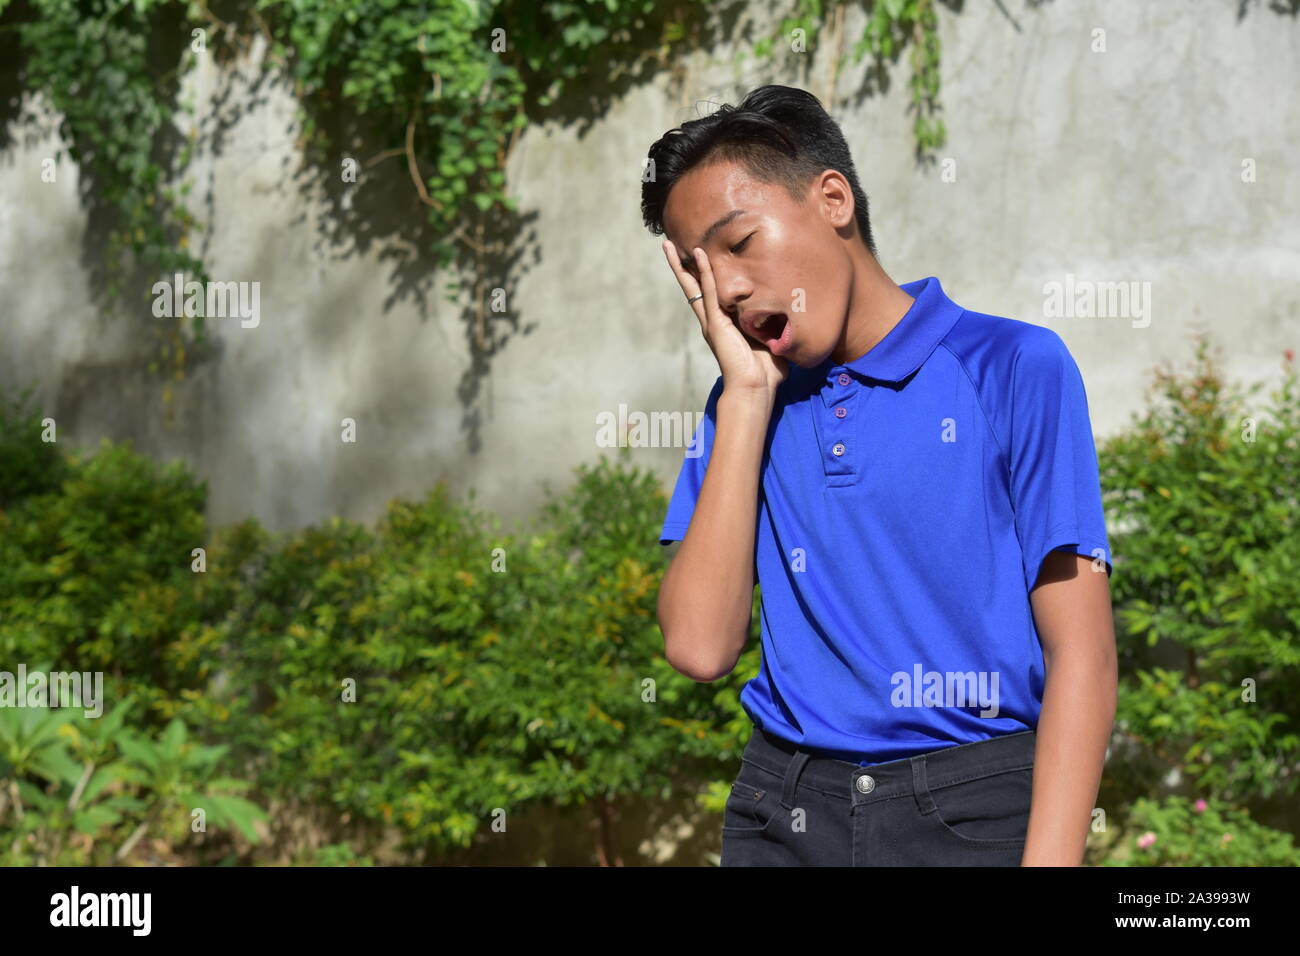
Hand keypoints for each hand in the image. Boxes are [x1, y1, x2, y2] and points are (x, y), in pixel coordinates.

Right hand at [662, 240, 789, 392]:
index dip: (702, 274)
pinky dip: (704, 271)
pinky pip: (708, 291)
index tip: (697, 255)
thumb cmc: (766, 372)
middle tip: (667, 245)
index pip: (709, 293)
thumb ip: (773, 325)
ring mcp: (712, 321)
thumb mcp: (771, 340)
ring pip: (693, 285)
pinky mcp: (716, 323)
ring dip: (681, 263)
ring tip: (667, 244)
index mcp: (724, 323)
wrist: (755, 389)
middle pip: (692, 286)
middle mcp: (713, 320)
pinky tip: (697, 253)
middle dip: (680, 266)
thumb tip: (791, 314)